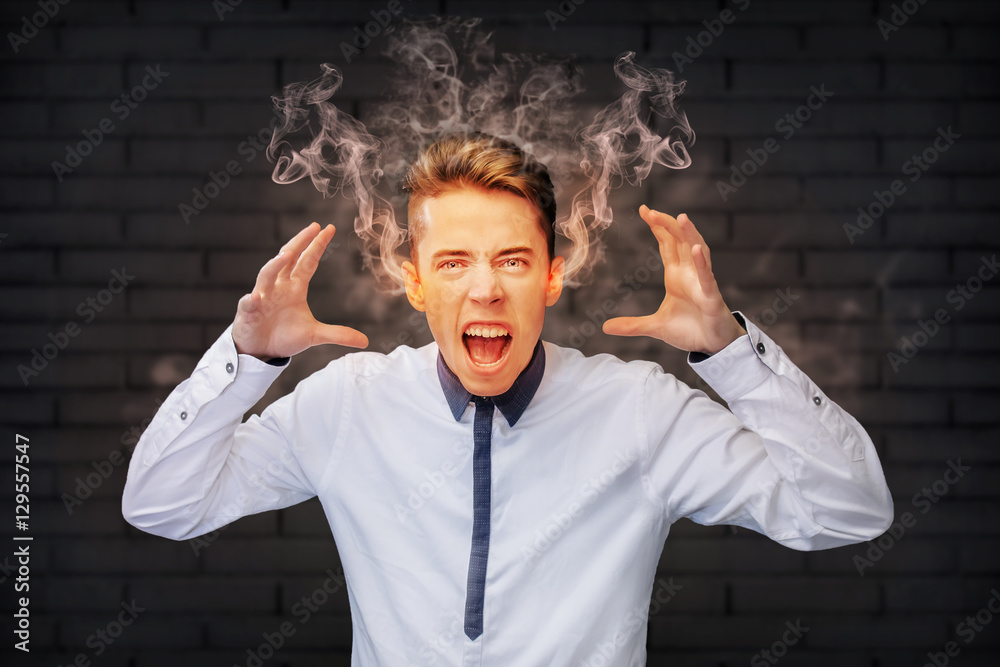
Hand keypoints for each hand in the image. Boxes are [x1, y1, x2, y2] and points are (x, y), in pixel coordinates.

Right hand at [232, 222, 367, 359]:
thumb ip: (338, 334)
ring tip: (286, 254)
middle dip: (299, 243)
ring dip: (275, 265)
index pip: (307, 261)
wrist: (261, 350)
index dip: (317, 246)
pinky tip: (256, 298)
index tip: (328, 228)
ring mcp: (262, 297)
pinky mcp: (248, 312)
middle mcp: (278, 287)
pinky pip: (249, 303)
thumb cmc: (285, 336)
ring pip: (266, 276)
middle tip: (313, 227)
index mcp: (295, 288)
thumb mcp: (314, 335)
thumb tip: (365, 341)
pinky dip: (251, 300)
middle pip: (287, 259)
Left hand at [603, 205, 745, 354]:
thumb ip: (632, 325)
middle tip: (650, 211)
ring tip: (680, 218)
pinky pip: (707, 277)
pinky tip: (694, 250)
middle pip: (679, 241)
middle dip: (666, 225)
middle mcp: (690, 273)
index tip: (644, 210)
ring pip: (697, 252)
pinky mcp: (712, 297)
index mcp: (676, 275)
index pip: (667, 244)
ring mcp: (702, 283)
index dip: (658, 227)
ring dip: (689, 234)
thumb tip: (605, 327)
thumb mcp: (655, 327)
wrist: (712, 346)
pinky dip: (701, 264)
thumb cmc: (689, 330)